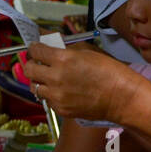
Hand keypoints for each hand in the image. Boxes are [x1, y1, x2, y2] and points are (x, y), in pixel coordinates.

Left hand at [20, 43, 141, 123]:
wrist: (121, 97)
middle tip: (38, 62)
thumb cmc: (109, 72)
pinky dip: (50, 94)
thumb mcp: (88, 51)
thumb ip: (65, 47)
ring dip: (39, 81)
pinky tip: (61, 90)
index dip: (34, 48)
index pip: (36, 51)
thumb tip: (50, 42)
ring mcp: (57, 96)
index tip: (35, 48)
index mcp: (63, 59)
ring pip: (34, 87)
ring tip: (49, 78)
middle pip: (29, 70)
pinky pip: (47, 100)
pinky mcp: (60, 109)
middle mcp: (55, 78)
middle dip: (31, 64)